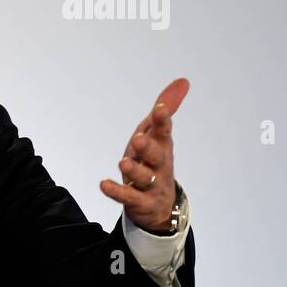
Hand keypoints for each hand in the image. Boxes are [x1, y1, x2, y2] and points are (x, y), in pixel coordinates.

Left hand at [99, 77, 188, 233]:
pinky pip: (128, 197)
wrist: (160, 206)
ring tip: (122, 163)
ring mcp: (151, 185)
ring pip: (144, 177)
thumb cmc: (153, 162)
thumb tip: (183, 81)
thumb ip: (164, 111)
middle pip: (157, 156)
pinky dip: (116, 191)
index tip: (160, 108)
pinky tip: (103, 184)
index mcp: (162, 147)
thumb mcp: (156, 136)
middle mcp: (159, 166)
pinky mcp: (140, 202)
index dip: (163, 121)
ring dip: (134, 170)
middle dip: (148, 147)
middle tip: (138, 139)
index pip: (164, 132)